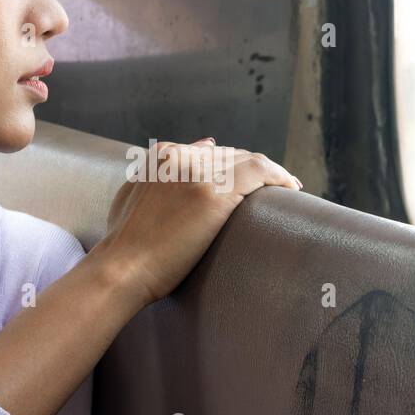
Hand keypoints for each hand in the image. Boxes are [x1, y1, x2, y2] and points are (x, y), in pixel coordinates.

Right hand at [93, 138, 301, 305]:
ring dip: (272, 174)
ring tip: (289, 189)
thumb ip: (155, 173)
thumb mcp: (133, 195)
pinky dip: (279, 176)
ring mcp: (196, 173)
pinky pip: (259, 172)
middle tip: (276, 188)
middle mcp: (179, 157)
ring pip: (248, 160)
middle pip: (231, 154)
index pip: (209, 151)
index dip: (234, 164)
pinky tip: (293, 188)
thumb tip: (200, 146)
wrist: (121, 268)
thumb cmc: (125, 245)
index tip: (250, 182)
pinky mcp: (213, 194)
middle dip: (254, 170)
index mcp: (160, 156)